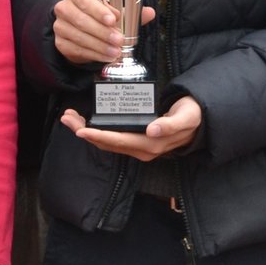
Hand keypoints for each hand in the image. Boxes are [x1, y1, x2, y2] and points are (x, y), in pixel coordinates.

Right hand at [54, 0, 148, 67]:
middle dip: (103, 32)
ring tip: (116, 51)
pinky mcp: (61, 43)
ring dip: (100, 45)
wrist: (77, 28)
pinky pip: (77, 50)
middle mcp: (65, 8)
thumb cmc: (97, 16)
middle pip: (81, 20)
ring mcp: (60, 26)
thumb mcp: (112, 11)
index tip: (114, 19)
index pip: (85, 0)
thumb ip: (130, 12)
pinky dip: (94, 54)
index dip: (99, 10)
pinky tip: (107, 57)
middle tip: (119, 40)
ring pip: (80, 37)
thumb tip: (150, 13)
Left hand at [61, 97, 202, 161]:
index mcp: (151, 144)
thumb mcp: (186, 117)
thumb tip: (152, 130)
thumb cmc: (191, 115)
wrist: (199, 122)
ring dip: (87, 131)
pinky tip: (85, 121)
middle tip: (66, 118)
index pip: (119, 141)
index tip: (80, 130)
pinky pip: (112, 138)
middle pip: (107, 143)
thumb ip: (171, 124)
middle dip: (84, 131)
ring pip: (106, 142)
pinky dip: (96, 131)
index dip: (99, 136)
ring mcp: (137, 146)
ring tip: (69, 118)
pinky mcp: (135, 141)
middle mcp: (141, 149)